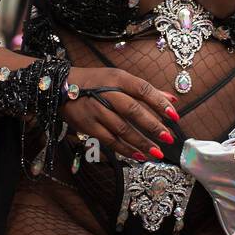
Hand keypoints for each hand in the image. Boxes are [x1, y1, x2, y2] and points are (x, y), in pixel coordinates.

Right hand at [60, 66, 178, 161]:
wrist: (61, 86)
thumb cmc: (95, 82)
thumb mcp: (119, 78)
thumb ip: (146, 90)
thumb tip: (172, 99)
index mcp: (118, 79)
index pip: (143, 90)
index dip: (159, 103)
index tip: (174, 116)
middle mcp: (107, 94)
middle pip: (133, 111)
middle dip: (153, 126)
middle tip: (168, 138)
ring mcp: (97, 111)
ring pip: (122, 129)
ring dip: (141, 142)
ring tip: (157, 152)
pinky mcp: (89, 126)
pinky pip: (109, 140)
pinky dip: (124, 149)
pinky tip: (138, 155)